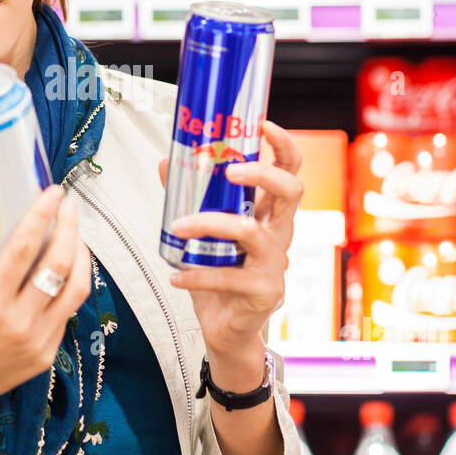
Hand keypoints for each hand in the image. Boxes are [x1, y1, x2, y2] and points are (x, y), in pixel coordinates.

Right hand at [0, 184, 91, 451]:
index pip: (24, 249)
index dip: (42, 216)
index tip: (54, 192)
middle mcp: (18, 324)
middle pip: (58, 265)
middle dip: (69, 229)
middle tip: (68, 206)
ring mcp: (38, 341)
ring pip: (76, 289)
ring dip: (81, 256)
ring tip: (75, 233)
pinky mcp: (48, 354)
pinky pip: (69, 312)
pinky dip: (73, 284)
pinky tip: (67, 266)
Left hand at [158, 120, 302, 383]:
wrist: (227, 330)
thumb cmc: (221, 275)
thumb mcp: (205, 233)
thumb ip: (188, 198)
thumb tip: (164, 162)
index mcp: (269, 213)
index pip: (291, 171)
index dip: (283, 145)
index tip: (263, 124)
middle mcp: (280, 234)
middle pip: (291, 191)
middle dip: (262, 174)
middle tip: (228, 170)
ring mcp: (276, 264)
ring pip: (251, 232)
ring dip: (210, 224)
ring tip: (177, 226)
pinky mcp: (264, 292)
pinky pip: (230, 277)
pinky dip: (197, 276)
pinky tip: (175, 277)